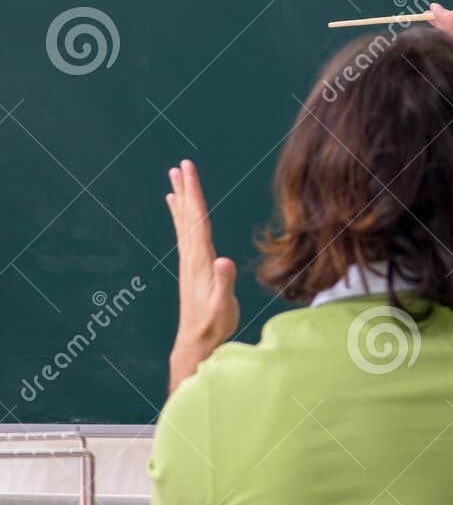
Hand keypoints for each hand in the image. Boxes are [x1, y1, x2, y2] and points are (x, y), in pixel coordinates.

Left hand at [166, 160, 238, 378]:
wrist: (197, 340)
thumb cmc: (213, 323)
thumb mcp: (222, 305)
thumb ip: (224, 282)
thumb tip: (224, 259)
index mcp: (200, 259)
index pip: (197, 219)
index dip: (194, 193)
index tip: (189, 171)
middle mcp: (191, 256)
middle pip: (188, 215)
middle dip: (187, 188)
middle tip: (181, 164)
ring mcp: (189, 261)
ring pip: (184, 222)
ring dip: (182, 199)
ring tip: (174, 178)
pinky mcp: (190, 266)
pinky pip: (185, 233)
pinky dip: (181, 217)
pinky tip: (177, 208)